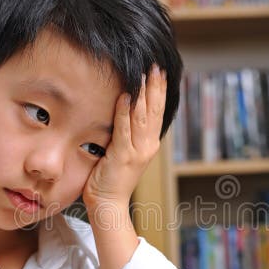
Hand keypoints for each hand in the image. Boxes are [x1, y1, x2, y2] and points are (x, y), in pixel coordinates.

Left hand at [82, 64, 166, 210]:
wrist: (108, 204)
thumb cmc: (110, 178)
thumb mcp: (123, 151)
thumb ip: (126, 132)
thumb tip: (124, 108)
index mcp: (149, 144)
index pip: (157, 112)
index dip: (160, 91)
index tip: (160, 71)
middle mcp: (147, 146)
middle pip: (154, 110)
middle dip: (156, 86)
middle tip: (156, 65)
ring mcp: (137, 151)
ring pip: (143, 116)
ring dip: (144, 93)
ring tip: (145, 73)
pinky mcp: (122, 156)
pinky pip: (124, 129)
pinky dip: (125, 112)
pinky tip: (126, 95)